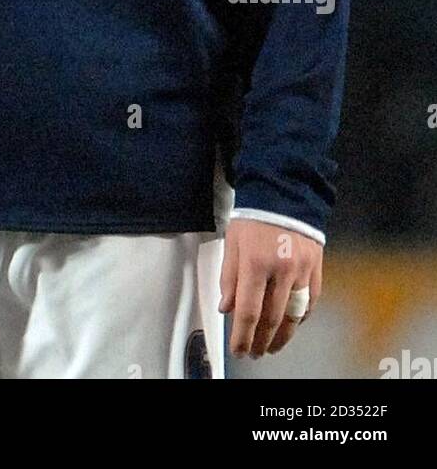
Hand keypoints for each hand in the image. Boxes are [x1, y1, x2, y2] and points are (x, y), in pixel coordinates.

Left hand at [218, 217, 321, 357]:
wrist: (286, 192)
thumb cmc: (254, 216)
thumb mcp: (232, 242)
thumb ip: (229, 276)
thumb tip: (227, 307)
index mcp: (256, 263)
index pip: (248, 311)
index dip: (242, 336)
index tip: (238, 350)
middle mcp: (282, 271)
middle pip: (272, 318)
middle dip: (261, 340)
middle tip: (254, 351)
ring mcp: (303, 271)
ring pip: (294, 315)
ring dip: (283, 336)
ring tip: (272, 347)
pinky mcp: (317, 268)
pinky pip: (310, 301)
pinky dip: (301, 317)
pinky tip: (293, 325)